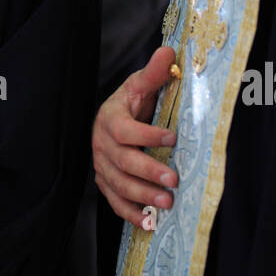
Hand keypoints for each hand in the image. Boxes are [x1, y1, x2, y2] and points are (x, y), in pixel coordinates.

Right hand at [93, 46, 179, 227]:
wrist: (113, 118)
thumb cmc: (131, 102)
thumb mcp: (140, 85)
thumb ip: (154, 72)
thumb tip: (169, 51)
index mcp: (111, 118)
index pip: (125, 130)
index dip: (147, 135)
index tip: (172, 138)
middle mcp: (102, 144)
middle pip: (122, 162)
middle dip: (148, 173)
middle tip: (174, 181)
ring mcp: (102, 166)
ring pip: (119, 185)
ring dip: (142, 197)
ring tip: (168, 204)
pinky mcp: (105, 182)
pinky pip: (114, 201)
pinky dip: (130, 214)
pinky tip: (149, 224)